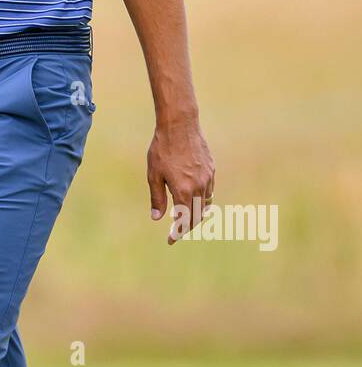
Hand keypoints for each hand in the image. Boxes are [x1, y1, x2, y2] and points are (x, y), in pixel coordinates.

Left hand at [147, 118, 214, 244]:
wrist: (180, 126)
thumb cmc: (162, 149)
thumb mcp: (154, 174)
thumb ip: (157, 198)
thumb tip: (157, 218)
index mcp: (183, 191)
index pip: (183, 220)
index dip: (177, 233)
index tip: (171, 240)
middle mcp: (198, 187)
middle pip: (197, 216)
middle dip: (187, 226)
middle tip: (177, 230)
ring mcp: (207, 178)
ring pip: (205, 204)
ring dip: (196, 213)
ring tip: (185, 215)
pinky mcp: (211, 169)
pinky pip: (209, 191)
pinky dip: (202, 199)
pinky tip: (194, 197)